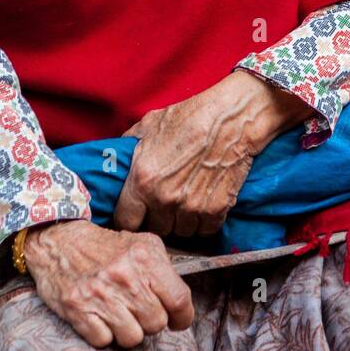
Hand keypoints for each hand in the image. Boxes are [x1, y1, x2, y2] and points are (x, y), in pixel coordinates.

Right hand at [22, 219, 193, 348]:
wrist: (57, 241)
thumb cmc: (103, 246)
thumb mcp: (141, 244)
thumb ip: (164, 269)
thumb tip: (181, 303)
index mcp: (145, 257)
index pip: (179, 301)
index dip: (182, 317)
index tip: (177, 321)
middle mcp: (124, 276)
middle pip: (156, 324)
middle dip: (149, 321)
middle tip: (136, 309)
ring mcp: (100, 294)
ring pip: (132, 338)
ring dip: (126, 330)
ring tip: (117, 313)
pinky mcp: (77, 309)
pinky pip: (104, 341)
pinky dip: (102, 333)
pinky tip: (98, 316)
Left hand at [113, 71, 315, 238]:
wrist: (232, 118)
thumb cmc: (190, 117)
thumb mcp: (149, 124)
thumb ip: (129, 146)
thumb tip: (117, 157)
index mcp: (142, 179)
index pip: (126, 220)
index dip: (130, 217)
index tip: (136, 213)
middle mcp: (164, 198)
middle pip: (154, 229)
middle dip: (157, 218)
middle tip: (164, 204)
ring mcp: (191, 207)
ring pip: (180, 233)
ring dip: (181, 222)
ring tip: (185, 202)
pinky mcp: (216, 210)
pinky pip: (204, 231)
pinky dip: (203, 222)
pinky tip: (203, 205)